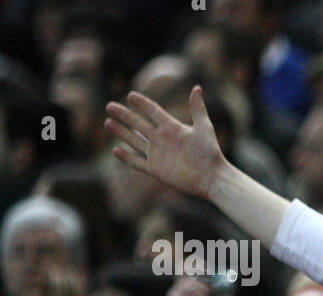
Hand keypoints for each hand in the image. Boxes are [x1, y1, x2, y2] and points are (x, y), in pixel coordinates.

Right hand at [105, 86, 227, 199]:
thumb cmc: (210, 153)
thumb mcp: (204, 128)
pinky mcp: (156, 170)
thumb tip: (197, 87)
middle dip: (124, 116)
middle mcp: (162, 139)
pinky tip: (115, 149)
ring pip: (134, 141)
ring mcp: (158, 154)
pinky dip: (126, 157)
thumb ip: (197, 108)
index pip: (153, 112)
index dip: (142, 104)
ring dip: (121, 132)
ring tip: (108, 122)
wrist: (212, 178)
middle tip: (109, 106)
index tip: (130, 95)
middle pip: (139, 124)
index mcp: (172, 128)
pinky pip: (137, 162)